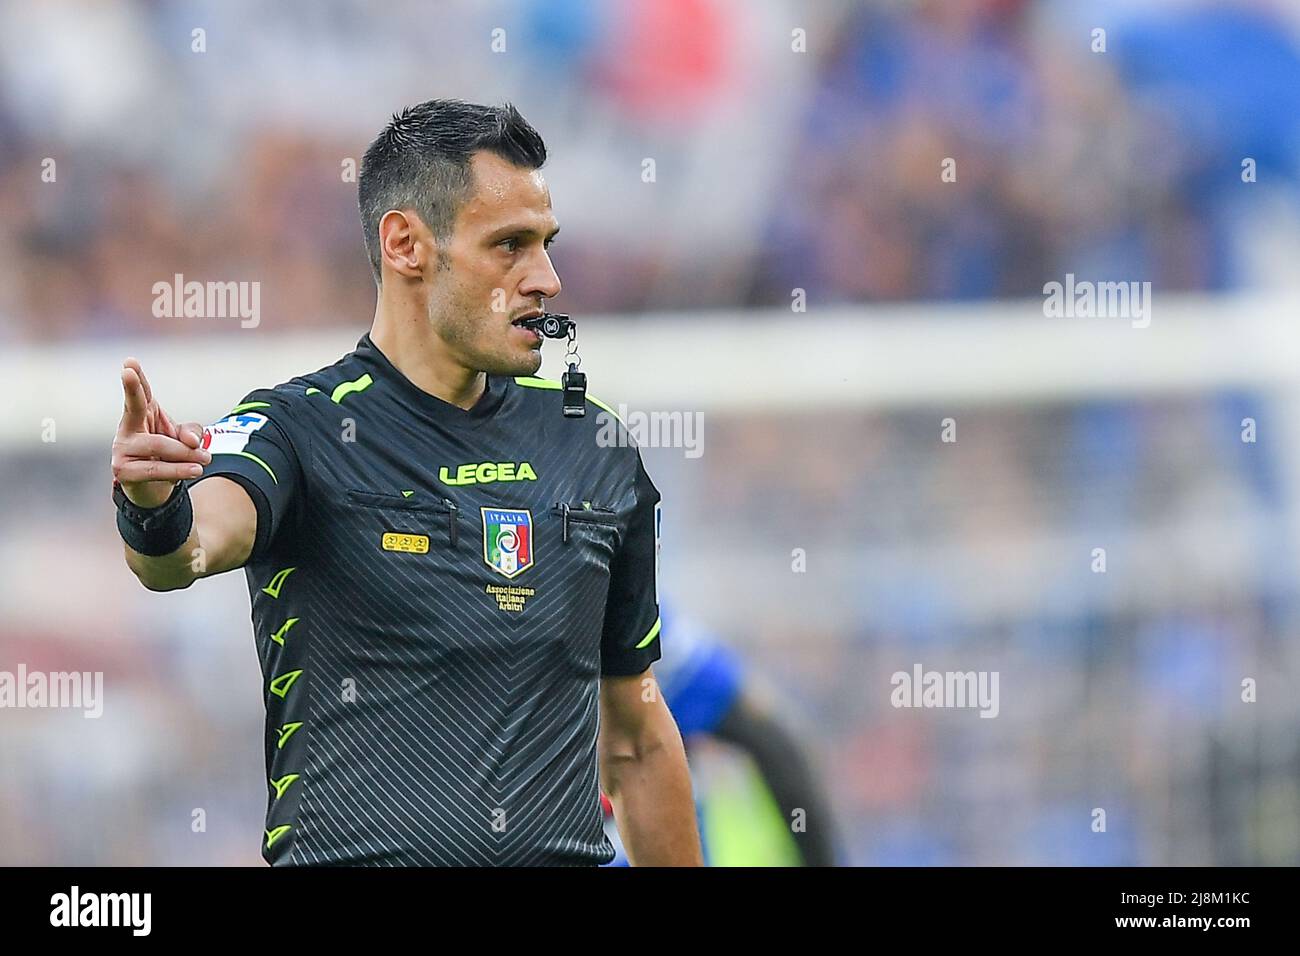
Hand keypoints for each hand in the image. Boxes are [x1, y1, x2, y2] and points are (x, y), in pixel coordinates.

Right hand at [111, 358, 210, 507]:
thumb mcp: (185, 440)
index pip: (141, 395)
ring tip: (206, 459)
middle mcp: (127, 428)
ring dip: (186, 454)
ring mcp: (122, 449)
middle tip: (128, 372)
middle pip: (134, 406)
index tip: (129, 362)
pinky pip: (156, 469)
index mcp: (143, 415)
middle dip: (133, 389)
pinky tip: (196, 470)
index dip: (136, 379)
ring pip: (159, 445)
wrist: (157, 491)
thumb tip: (193, 443)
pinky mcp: (123, 471)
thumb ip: (192, 433)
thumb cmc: (169, 457)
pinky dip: (179, 470)